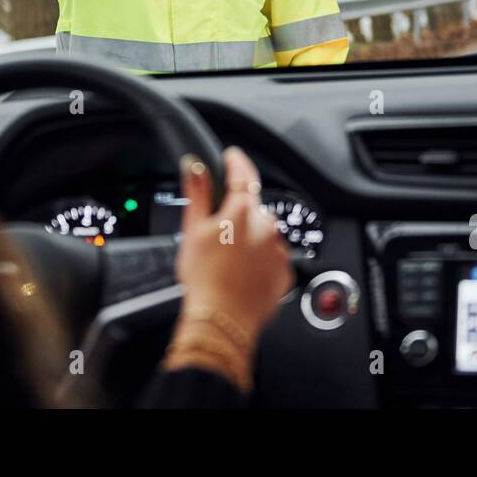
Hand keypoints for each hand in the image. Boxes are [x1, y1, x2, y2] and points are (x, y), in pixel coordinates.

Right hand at [174, 146, 294, 343]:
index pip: (242, 174)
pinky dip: (259, 260)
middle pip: (251, 208)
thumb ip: (197, 193)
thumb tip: (194, 166)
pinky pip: (272, 257)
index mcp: (242, 211)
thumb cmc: (204, 279)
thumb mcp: (192, 231)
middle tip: (217, 235)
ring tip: (228, 261)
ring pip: (263, 233)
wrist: (222, 319)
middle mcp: (266, 226)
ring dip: (250, 239)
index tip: (233, 156)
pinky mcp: (284, 271)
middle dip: (237, 215)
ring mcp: (277, 249)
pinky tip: (242, 274)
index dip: (236, 162)